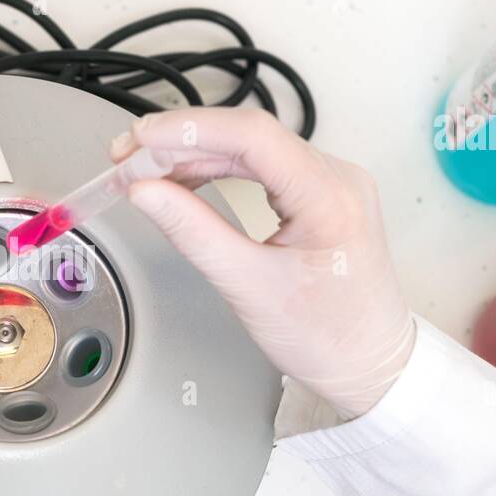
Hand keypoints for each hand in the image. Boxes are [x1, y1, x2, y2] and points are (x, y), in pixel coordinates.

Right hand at [111, 107, 415, 418]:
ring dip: (194, 154)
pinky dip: (218, 168)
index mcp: (330, 197)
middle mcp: (337, 177)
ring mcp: (331, 182)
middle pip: (247, 137)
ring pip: (251, 148)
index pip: (251, 136)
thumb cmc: (326, 337)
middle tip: (125, 159)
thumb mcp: (247, 286)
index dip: (188, 130)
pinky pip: (262, 166)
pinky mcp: (319, 193)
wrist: (370, 365)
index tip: (140, 140)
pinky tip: (182, 177)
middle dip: (181, 142)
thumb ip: (192, 231)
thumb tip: (145, 192)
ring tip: (143, 169)